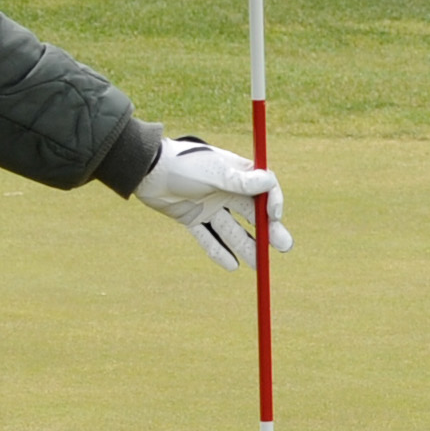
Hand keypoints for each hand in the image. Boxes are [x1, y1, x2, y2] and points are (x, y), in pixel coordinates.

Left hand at [134, 133, 289, 270]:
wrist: (146, 170)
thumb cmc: (183, 164)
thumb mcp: (214, 172)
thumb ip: (241, 181)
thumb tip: (270, 181)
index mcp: (237, 173)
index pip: (264, 190)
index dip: (273, 202)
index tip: (274, 216)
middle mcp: (226, 190)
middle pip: (253, 215)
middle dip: (268, 231)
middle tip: (283, 247)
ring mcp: (209, 205)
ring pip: (232, 230)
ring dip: (246, 246)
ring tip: (258, 265)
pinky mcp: (192, 218)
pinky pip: (208, 238)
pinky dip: (218, 251)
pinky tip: (231, 266)